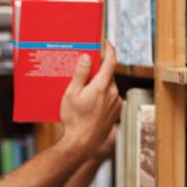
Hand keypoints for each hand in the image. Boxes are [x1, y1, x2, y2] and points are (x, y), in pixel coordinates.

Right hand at [59, 41, 122, 158]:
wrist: (82, 143)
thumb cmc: (74, 120)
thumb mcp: (71, 94)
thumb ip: (80, 74)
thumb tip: (87, 57)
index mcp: (101, 86)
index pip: (111, 61)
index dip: (110, 49)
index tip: (106, 42)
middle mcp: (113, 93)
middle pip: (107, 75)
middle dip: (97, 72)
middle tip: (83, 73)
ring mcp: (116, 103)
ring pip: (108, 87)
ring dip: (98, 85)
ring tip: (82, 93)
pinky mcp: (116, 112)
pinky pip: (109, 98)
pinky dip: (101, 96)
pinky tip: (88, 105)